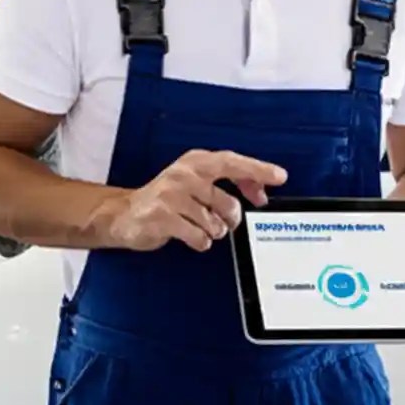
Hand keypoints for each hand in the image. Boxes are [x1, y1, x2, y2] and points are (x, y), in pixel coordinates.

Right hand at [106, 150, 286, 252]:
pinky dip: (199, 242)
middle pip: (227, 200)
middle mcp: (184, 174)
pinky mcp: (163, 217)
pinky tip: (188, 236)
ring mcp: (172, 195)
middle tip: (226, 221)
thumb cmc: (167, 200)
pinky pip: (198, 237)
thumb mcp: (195, 183)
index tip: (280, 177)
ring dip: (212, 231)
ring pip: (214, 223)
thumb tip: (260, 193)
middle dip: (231, 218)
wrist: (124, 215)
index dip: (258, 170)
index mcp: (195, 161)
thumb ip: (226, 185)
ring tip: (197, 226)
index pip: (232, 162)